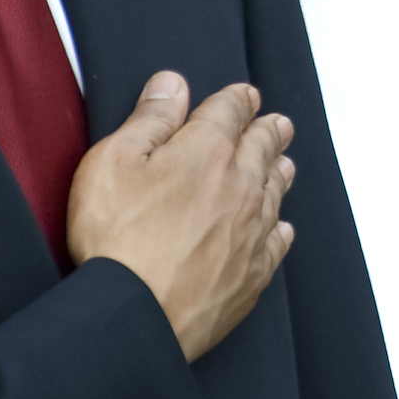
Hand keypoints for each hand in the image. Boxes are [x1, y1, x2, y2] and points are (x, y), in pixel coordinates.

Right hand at [66, 73, 295, 362]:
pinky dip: (280, 230)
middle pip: (263, 149)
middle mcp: (240, 187)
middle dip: (269, 131)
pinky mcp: (252, 275)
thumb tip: (173, 84)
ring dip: (279, 173)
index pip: (230, 112)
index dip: (238, 100)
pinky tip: (282, 229)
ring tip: (284, 164)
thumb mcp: (114, 160)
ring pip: (275, 192)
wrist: (136, 314)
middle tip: (278, 124)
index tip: (246, 95)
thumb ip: (150, 119)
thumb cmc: (115, 235)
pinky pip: (276, 244)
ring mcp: (251, 232)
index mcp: (206, 151)